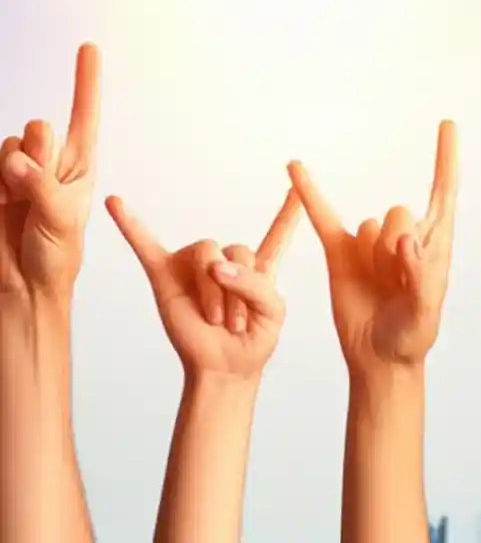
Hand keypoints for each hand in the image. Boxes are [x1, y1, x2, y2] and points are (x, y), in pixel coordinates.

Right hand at [0, 44, 99, 303]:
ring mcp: (16, 169)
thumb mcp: (61, 221)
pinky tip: (3, 202)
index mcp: (79, 165)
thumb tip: (17, 160)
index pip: (85, 115)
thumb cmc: (56, 256)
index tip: (90, 47)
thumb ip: (41, 185)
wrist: (23, 284)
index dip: (86, 80)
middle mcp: (49, 161)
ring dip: (12, 173)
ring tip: (21, 207)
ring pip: (8, 144)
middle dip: (36, 154)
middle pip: (37, 127)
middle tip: (38, 192)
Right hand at [105, 191, 298, 377]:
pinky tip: (116, 203)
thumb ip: (256, 283)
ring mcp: (193, 267)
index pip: (277, 233)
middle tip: (237, 324)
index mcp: (257, 267)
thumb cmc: (252, 341)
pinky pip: (145, 244)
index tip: (300, 178)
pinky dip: (129, 224)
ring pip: (207, 256)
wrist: (225, 368)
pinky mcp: (165, 276)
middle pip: (237, 251)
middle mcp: (225, 261)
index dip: (289, 210)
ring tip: (215, 319)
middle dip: (240, 291)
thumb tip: (215, 267)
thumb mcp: (273, 311)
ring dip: (215, 293)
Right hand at [288, 121, 457, 373]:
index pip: (444, 191)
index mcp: (437, 244)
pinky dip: (309, 192)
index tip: (448, 123)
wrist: (378, 358)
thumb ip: (421, 276)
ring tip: (379, 287)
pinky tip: (295, 167)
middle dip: (396, 245)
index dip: (446, 158)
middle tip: (398, 282)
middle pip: (399, 213)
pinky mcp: (341, 252)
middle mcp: (405, 236)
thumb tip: (405, 240)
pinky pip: (323, 216)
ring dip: (371, 256)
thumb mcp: (426, 312)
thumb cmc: (413, 336)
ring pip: (369, 225)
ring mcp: (371, 242)